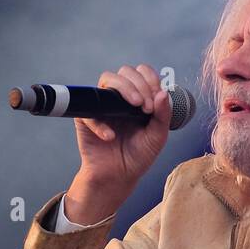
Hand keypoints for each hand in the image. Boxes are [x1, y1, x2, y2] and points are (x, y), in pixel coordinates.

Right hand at [74, 63, 170, 191]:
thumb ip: (163, 115)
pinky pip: (90, 110)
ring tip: (135, 107)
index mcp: (137, 97)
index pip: (142, 73)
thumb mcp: (157, 136)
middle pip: (125, 72)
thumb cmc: (138, 156)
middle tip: (146, 107)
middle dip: (139, 84)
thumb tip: (164, 93)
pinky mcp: (85, 118)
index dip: (150, 80)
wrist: (119, 176)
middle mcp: (119, 97)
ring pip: (107, 79)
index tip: (156, 99)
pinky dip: (101, 123)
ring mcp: (102, 105)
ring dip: (124, 88)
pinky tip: (110, 136)